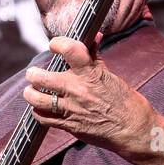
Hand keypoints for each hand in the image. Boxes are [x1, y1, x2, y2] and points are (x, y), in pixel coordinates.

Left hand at [22, 34, 156, 155]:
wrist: (133, 129)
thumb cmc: (125, 100)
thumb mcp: (110, 75)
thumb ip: (95, 56)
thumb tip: (94, 35)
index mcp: (90, 73)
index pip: (68, 49)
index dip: (57, 43)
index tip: (54, 45)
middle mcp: (77, 89)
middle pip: (41, 78)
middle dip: (33, 74)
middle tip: (33, 74)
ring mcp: (71, 108)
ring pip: (37, 99)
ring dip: (30, 94)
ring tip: (31, 91)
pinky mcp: (69, 125)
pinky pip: (43, 118)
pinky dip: (38, 112)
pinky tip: (40, 108)